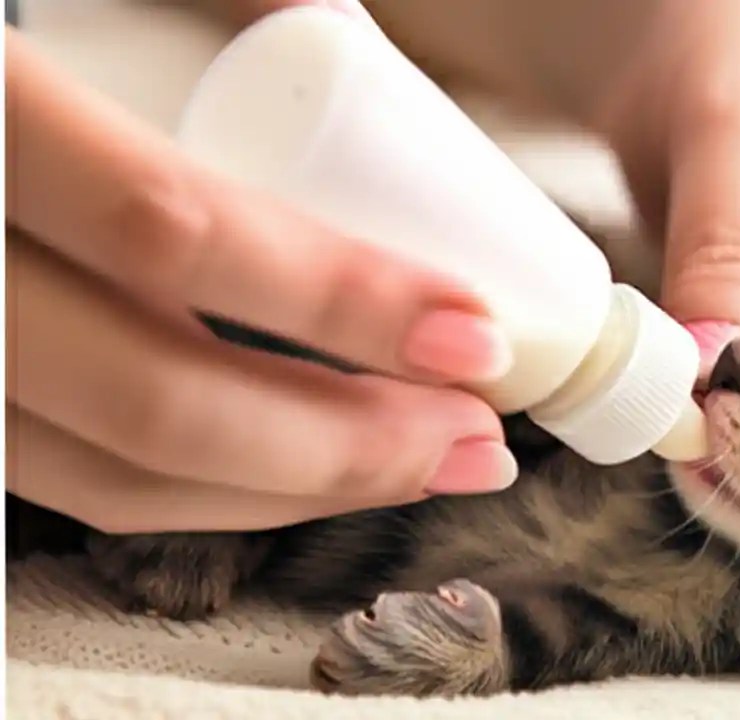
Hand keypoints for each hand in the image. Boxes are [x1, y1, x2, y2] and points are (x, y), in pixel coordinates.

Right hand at [5, 28, 516, 533]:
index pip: (170, 233)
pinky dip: (210, 487)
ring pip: (110, 475)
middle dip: (346, 442)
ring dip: (294, 489)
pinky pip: (71, 478)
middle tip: (482, 434)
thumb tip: (336, 23)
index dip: (339, 300)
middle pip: (154, 398)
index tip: (477, 331)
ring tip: (429, 462)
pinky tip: (304, 465)